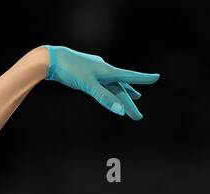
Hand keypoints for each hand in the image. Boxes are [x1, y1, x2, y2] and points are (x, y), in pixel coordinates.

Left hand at [43, 45, 159, 119]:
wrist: (52, 60)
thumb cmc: (70, 70)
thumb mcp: (88, 85)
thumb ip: (104, 97)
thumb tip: (120, 110)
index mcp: (108, 71)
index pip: (129, 77)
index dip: (143, 79)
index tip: (157, 77)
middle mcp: (104, 71)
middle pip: (121, 89)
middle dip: (129, 103)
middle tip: (138, 117)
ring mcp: (96, 73)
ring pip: (113, 86)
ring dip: (123, 94)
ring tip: (135, 97)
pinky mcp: (87, 76)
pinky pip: (103, 85)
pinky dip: (110, 90)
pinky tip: (112, 89)